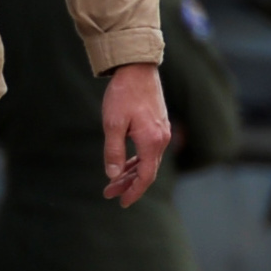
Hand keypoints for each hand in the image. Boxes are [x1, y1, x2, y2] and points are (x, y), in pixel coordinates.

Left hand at [100, 63, 170, 206]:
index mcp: (151, 142)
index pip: (145, 177)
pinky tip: (125, 164)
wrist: (138, 68)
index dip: (133, 192)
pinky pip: (149, 151)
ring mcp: (161, 132)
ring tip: (114, 182)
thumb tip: (113, 175)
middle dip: (128, 185)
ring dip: (131, 173)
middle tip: (109, 194)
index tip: (121, 202)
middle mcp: (161, 140)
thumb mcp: (112, 124)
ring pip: (148, 161)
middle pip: (147, 172)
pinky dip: (137, 161)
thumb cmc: (123, 94)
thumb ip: (113, 151)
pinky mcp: (158, 126)